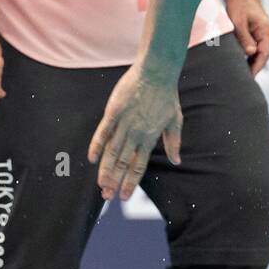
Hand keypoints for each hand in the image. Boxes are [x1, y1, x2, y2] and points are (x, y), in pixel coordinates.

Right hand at [88, 66, 181, 201]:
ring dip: (106, 169)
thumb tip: (177, 161)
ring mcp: (124, 122)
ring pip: (112, 151)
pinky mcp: (114, 110)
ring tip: (101, 185)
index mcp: (150, 137)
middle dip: (115, 181)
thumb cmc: (166, 95)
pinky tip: (91, 158)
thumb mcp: (175, 120)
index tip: (124, 197)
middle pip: (123, 162)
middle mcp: (136, 133)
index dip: (131, 181)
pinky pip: (103, 131)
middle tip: (107, 197)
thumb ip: (173, 142)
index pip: (139, 165)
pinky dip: (97, 144)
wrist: (157, 71)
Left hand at [221, 0, 268, 74]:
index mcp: (266, 32)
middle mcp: (266, 35)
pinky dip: (245, 55)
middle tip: (240, 80)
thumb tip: (251, 53)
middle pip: (261, 56)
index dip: (256, 68)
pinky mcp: (253, 33)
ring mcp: (261, 34)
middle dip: (252, 68)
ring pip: (256, 53)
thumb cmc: (239, 3)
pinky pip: (252, 47)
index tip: (247, 78)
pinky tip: (236, 61)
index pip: (264, 55)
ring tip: (237, 74)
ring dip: (248, 62)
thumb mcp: (238, 21)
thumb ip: (244, 37)